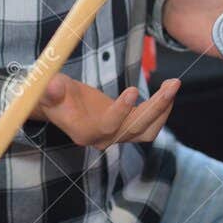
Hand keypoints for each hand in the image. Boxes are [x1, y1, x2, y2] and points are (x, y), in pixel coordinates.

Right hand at [30, 74, 179, 149]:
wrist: (60, 106)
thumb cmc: (53, 97)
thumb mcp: (48, 90)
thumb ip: (51, 90)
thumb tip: (52, 85)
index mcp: (84, 132)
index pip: (107, 126)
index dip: (121, 111)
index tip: (132, 90)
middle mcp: (103, 138)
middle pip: (135, 129)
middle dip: (156, 106)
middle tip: (172, 84)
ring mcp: (117, 135)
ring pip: (147, 129)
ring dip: (163, 109)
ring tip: (173, 85)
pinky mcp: (126, 128)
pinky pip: (150, 125)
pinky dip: (161, 109)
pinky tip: (168, 90)